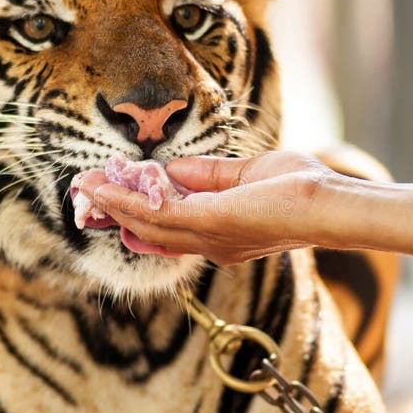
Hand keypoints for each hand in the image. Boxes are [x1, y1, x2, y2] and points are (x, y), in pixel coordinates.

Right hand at [80, 152, 335, 263]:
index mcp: (217, 235)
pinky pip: (157, 214)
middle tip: (85, 191)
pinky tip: (108, 187)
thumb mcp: (246, 175)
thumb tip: (172, 168)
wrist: (327, 202)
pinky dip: (128, 201)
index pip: (165, 229)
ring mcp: (206, 237)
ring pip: (145, 223)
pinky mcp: (208, 223)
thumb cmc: (300, 189)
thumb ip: (208, 175)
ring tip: (86, 186)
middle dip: (114, 210)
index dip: (134, 214)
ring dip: (113, 203)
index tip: (109, 197)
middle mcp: (207, 244)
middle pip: (147, 230)